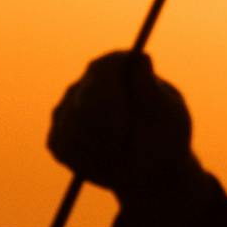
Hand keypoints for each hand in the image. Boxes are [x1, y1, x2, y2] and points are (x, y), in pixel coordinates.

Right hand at [47, 53, 196, 205]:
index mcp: (119, 66)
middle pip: (82, 101)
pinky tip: (105, 163)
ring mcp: (69, 105)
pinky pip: (62, 146)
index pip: (103, 70)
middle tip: (122, 151)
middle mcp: (90, 80)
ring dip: (98, 151)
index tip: (122, 129)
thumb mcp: (167, 116)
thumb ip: (151, 91)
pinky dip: (84, 162)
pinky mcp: (58, 132)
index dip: (109, 99)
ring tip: (122, 157)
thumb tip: (142, 57)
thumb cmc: (166, 138)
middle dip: (104, 133)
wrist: (151, 169)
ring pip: (70, 127)